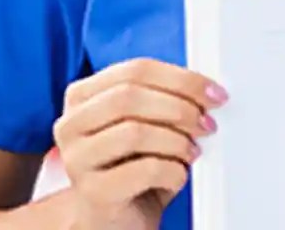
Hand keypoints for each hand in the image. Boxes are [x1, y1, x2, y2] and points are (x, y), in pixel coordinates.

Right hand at [54, 58, 227, 229]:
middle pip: (129, 96)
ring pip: (135, 132)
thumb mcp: (145, 124)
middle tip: (207, 123)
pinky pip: (143, 171)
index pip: (135, 70)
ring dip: (177, 140)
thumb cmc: (132, 167)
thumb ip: (162, 100)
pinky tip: (178, 175)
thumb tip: (206, 92)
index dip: (181, 78)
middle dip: (179, 107)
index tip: (213, 92)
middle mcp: (71, 124)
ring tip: (192, 151)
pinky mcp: (93, 193)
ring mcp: (77, 159)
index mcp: (82, 96)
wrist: (114, 221)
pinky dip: (172, 170)